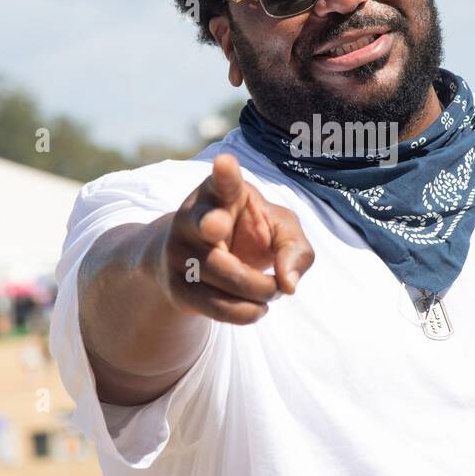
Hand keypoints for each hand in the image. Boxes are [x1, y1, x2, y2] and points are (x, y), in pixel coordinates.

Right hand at [156, 153, 314, 324]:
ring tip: (272, 289)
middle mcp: (193, 217)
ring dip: (262, 290)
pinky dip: (248, 312)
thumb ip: (296, 248)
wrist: (196, 264)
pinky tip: (258, 307)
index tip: (226, 163)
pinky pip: (219, 307)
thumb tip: (288, 285)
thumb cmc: (247, 235)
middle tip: (218, 225)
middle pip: (207, 224)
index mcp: (220, 192)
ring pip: (228, 277)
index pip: (223, 181)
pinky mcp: (178, 287)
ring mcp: (180, 252)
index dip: (225, 174)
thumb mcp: (279, 230)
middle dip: (211, 224)